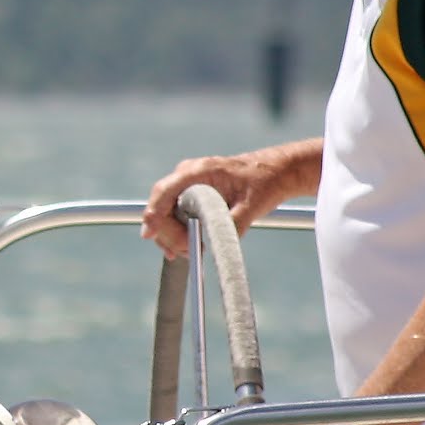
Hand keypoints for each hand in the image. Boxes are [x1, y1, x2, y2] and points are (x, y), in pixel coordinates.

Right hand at [140, 141, 320, 258]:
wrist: (275, 172)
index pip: (166, 191)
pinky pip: (175, 212)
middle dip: (168, 233)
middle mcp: (189, 173)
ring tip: (187, 253)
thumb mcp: (251, 207)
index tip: (149, 234)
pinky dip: (176, 231)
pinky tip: (182, 249)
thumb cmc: (264, 183)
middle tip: (184, 253)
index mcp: (201, 171)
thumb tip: (215, 247)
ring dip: (172, 235)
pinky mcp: (192, 192)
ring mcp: (188, 182)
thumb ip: (232, 225)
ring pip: (166, 212)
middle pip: (162, 206)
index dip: (154, 213)